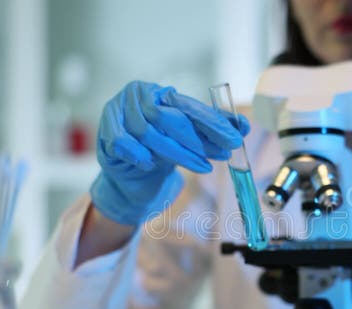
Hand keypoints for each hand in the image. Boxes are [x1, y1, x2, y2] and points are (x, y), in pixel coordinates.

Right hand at [90, 81, 249, 224]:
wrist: (130, 173)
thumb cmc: (163, 149)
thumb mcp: (190, 139)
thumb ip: (212, 129)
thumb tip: (244, 127)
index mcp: (162, 92)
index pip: (190, 107)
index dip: (213, 123)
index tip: (235, 140)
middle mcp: (140, 96)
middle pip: (169, 118)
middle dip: (197, 139)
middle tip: (221, 155)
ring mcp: (119, 112)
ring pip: (148, 132)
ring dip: (176, 152)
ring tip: (200, 166)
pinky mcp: (106, 132)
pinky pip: (123, 142)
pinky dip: (138, 154)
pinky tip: (150, 164)